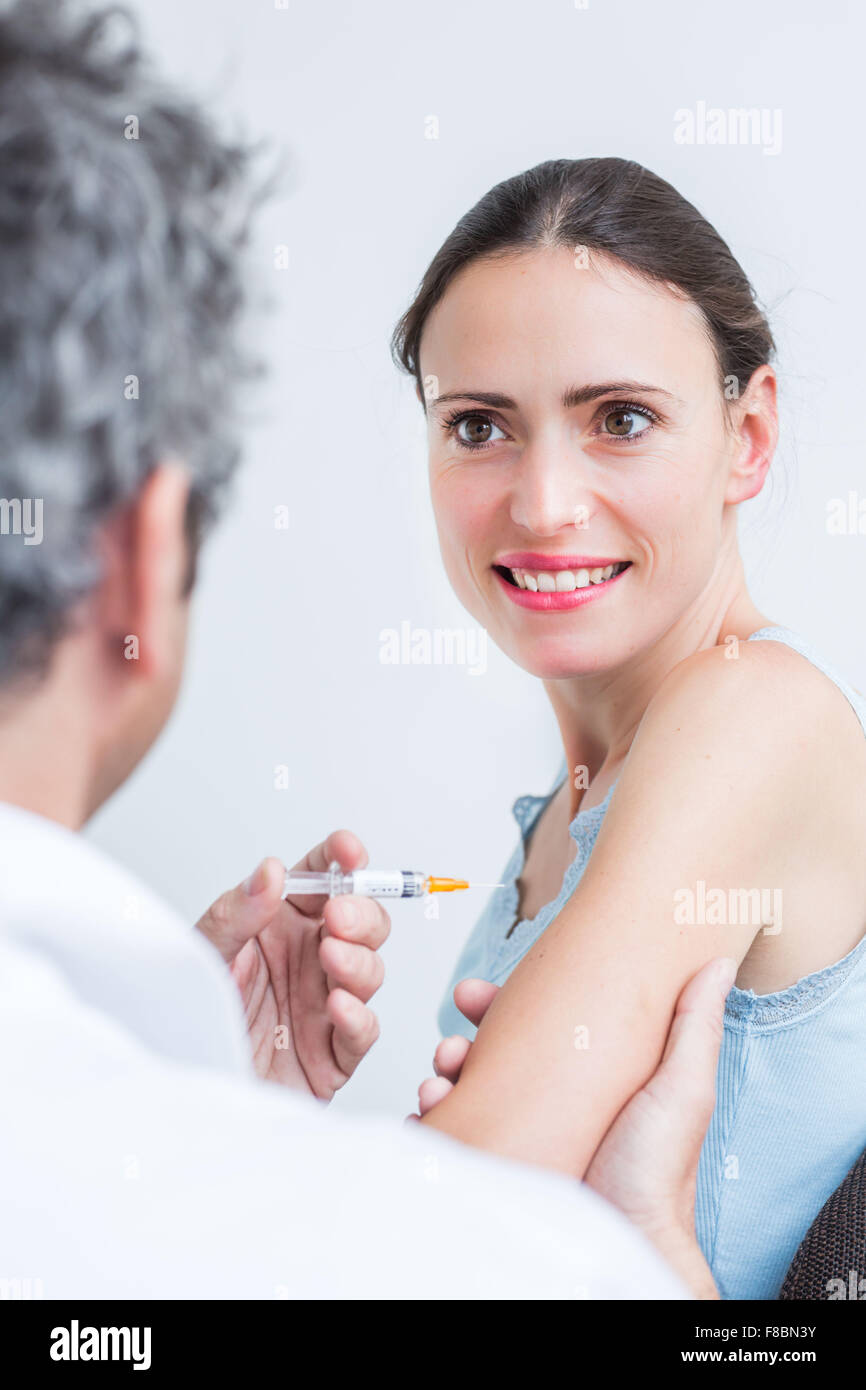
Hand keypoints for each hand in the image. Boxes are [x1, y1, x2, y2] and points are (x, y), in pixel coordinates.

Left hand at [196, 830, 388, 1097]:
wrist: (182, 1083)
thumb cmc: (191, 1016)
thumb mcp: (203, 955)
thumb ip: (236, 913)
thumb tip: (272, 870)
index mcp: (281, 924)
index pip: (323, 878)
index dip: (343, 859)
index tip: (351, 852)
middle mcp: (310, 958)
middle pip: (364, 921)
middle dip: (362, 913)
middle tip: (338, 918)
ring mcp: (325, 1003)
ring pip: (371, 970)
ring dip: (359, 960)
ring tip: (331, 958)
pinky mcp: (333, 1053)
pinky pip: (363, 1031)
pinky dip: (358, 1017)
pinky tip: (338, 1006)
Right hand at [412, 960, 733, 1298]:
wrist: (628, 1242)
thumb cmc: (659, 1176)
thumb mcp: (682, 1089)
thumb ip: (695, 1027)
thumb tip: (716, 965)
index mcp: (589, 1075)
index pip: (537, 1026)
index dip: (502, 1006)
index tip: (476, 993)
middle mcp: (552, 1103)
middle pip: (492, 1056)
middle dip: (462, 1043)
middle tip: (453, 1046)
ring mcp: (525, 1136)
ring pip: (468, 1092)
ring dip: (444, 1079)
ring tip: (441, 1084)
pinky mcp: (502, 1168)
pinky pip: (456, 1138)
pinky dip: (435, 1125)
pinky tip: (429, 1119)